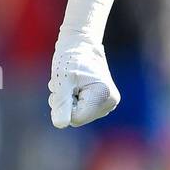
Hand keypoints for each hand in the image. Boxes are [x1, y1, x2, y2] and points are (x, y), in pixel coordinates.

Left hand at [48, 0, 119, 128]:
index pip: (76, 118)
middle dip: (65, 103)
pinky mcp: (101, 103)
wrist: (80, 44)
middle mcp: (110, 102)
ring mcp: (106, 104)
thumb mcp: (62, 80)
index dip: (64, 105)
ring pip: (76, 114)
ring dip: (67, 100)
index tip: (66, 86)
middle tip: (65, 84)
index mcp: (104, 95)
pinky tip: (73, 86)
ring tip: (69, 82)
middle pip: (77, 117)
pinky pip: (80, 110)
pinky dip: (71, 99)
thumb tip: (60, 125)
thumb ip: (61, 102)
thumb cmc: (70, 58)